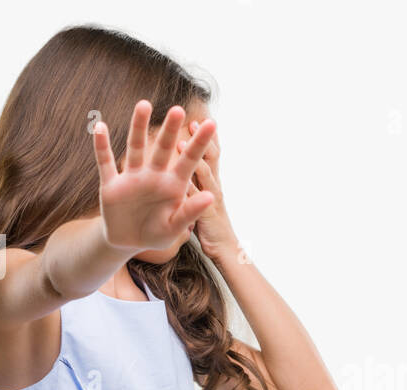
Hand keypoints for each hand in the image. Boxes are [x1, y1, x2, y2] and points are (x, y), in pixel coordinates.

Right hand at [93, 100, 217, 252]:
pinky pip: (105, 162)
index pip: (189, 160)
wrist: (127, 242)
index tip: (212, 124)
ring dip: (138, 127)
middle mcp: (154, 176)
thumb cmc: (155, 234)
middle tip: (178, 110)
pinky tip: (99, 127)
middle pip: (163, 149)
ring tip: (143, 104)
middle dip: (170, 130)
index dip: (200, 143)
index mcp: (173, 185)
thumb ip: (190, 212)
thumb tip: (211, 196)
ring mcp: (132, 177)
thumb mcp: (174, 227)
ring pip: (135, 147)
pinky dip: (101, 146)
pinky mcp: (111, 184)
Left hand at [183, 122, 238, 259]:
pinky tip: (182, 176)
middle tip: (194, 122)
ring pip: (204, 172)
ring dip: (194, 156)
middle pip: (210, 158)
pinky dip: (190, 185)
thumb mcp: (207, 204)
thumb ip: (201, 187)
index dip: (206, 139)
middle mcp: (213, 186)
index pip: (211, 156)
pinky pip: (196, 196)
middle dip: (203, 139)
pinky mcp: (205, 213)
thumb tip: (195, 173)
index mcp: (212, 182)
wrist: (225, 250)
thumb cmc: (213, 227)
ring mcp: (210, 198)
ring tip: (182, 141)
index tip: (198, 122)